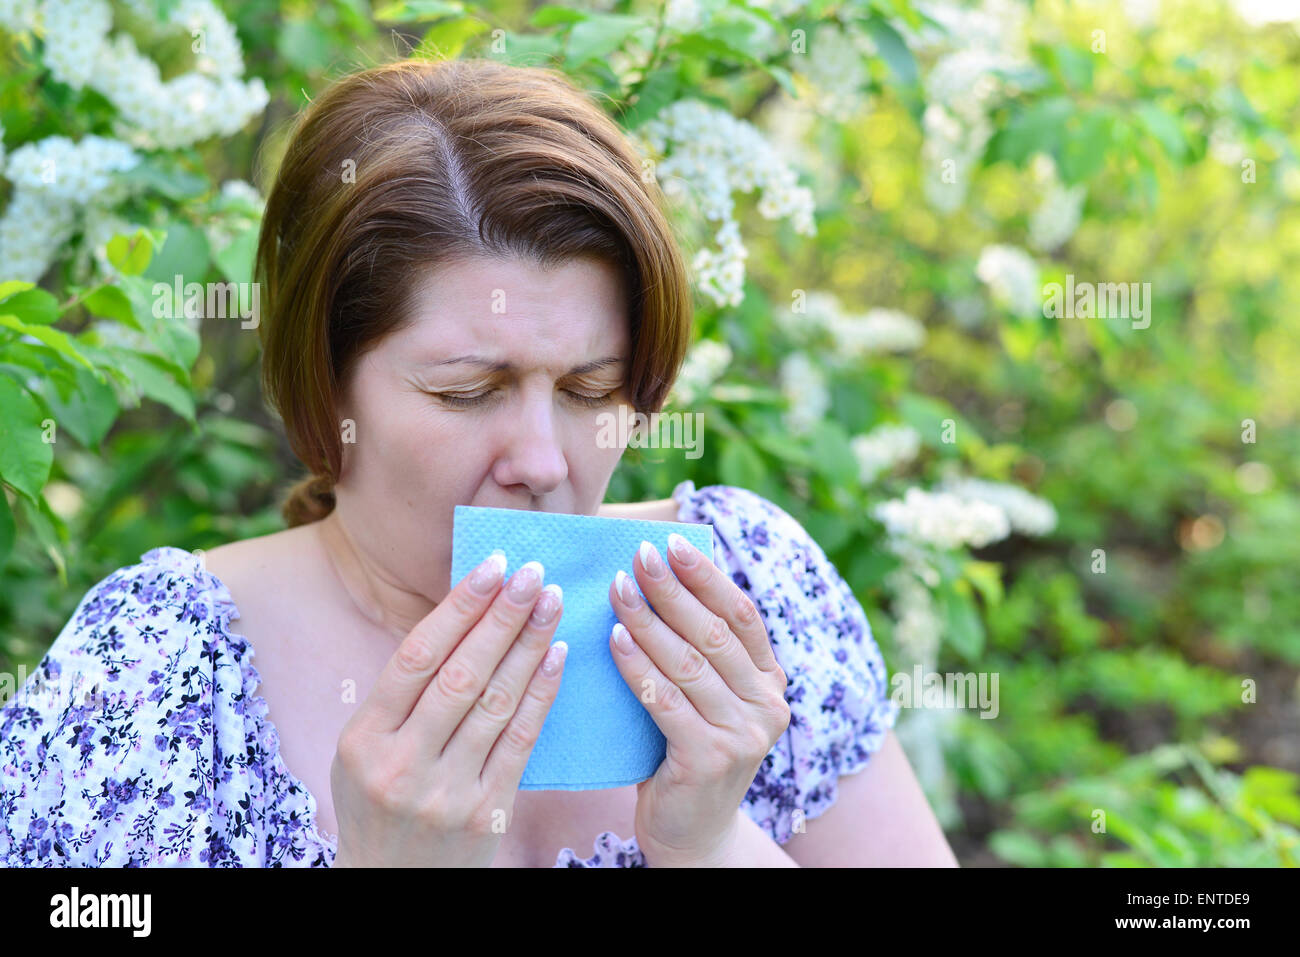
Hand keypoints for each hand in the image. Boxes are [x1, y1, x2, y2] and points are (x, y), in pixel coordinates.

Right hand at [329, 553, 566, 866]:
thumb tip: (461, 614)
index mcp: (363, 739)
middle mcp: (401, 765)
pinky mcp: (486, 814)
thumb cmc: (379, 801)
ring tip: (553, 602)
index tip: (494, 568)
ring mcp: (445, 792)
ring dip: (529, 645)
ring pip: (497, 703)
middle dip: (502, 617)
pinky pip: (521, 741)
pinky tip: (557, 656)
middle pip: (461, 675)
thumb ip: (401, 695)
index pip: (416, 657)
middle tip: (534, 573)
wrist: (394, 887)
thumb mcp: (363, 749)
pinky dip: (541, 693)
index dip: (459, 607)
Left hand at [607, 533, 790, 866]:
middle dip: (672, 589)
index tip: (672, 541)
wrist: (691, 830)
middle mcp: (767, 704)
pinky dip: (637, 667)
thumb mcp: (707, 697)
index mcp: (770, 680)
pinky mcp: (711, 759)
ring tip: (618, 590)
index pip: (741, 614)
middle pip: (714, 632)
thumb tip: (657, 577)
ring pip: (688, 663)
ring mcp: (744, 734)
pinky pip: (666, 701)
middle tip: (637, 556)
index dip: (707, 575)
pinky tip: (614, 640)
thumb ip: (699, 650)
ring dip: (648, 621)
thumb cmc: (687, 748)